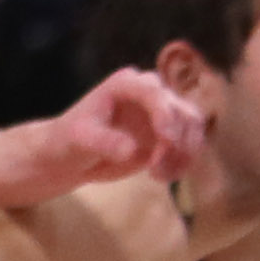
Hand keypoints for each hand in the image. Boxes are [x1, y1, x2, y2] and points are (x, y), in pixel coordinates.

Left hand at [4, 66, 208, 201]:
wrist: (68, 157)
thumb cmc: (68, 140)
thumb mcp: (80, 139)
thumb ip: (105, 142)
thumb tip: (132, 151)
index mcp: (126, 84)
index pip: (153, 92)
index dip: (164, 113)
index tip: (166, 140)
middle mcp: (150, 93)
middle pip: (180, 108)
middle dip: (177, 138)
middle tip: (158, 166)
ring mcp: (161, 113)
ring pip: (192, 125)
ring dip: (185, 151)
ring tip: (162, 175)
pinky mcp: (166, 134)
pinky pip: (188, 144)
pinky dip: (184, 160)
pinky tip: (166, 176)